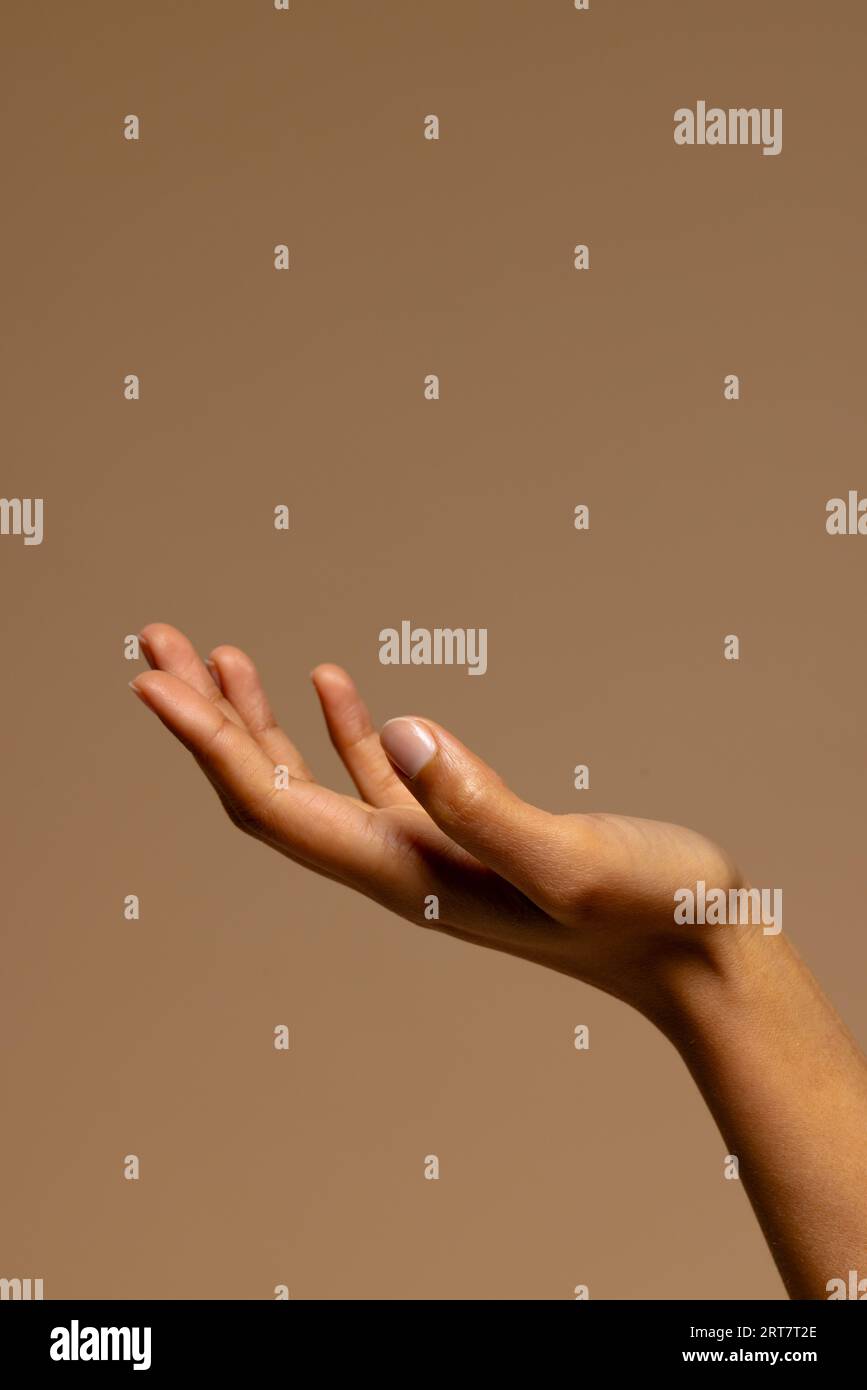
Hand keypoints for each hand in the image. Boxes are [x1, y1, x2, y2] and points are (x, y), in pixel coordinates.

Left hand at [130, 623, 746, 1022]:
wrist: (698, 960)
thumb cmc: (650, 915)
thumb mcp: (572, 860)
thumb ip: (485, 806)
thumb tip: (397, 732)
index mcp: (404, 874)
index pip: (273, 806)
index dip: (206, 743)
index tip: (149, 678)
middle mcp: (394, 866)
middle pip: (266, 789)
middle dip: (204, 717)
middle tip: (151, 638)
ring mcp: (423, 850)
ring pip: (309, 779)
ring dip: (253, 718)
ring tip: (212, 651)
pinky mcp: (459, 833)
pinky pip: (375, 775)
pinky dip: (339, 728)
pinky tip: (331, 683)